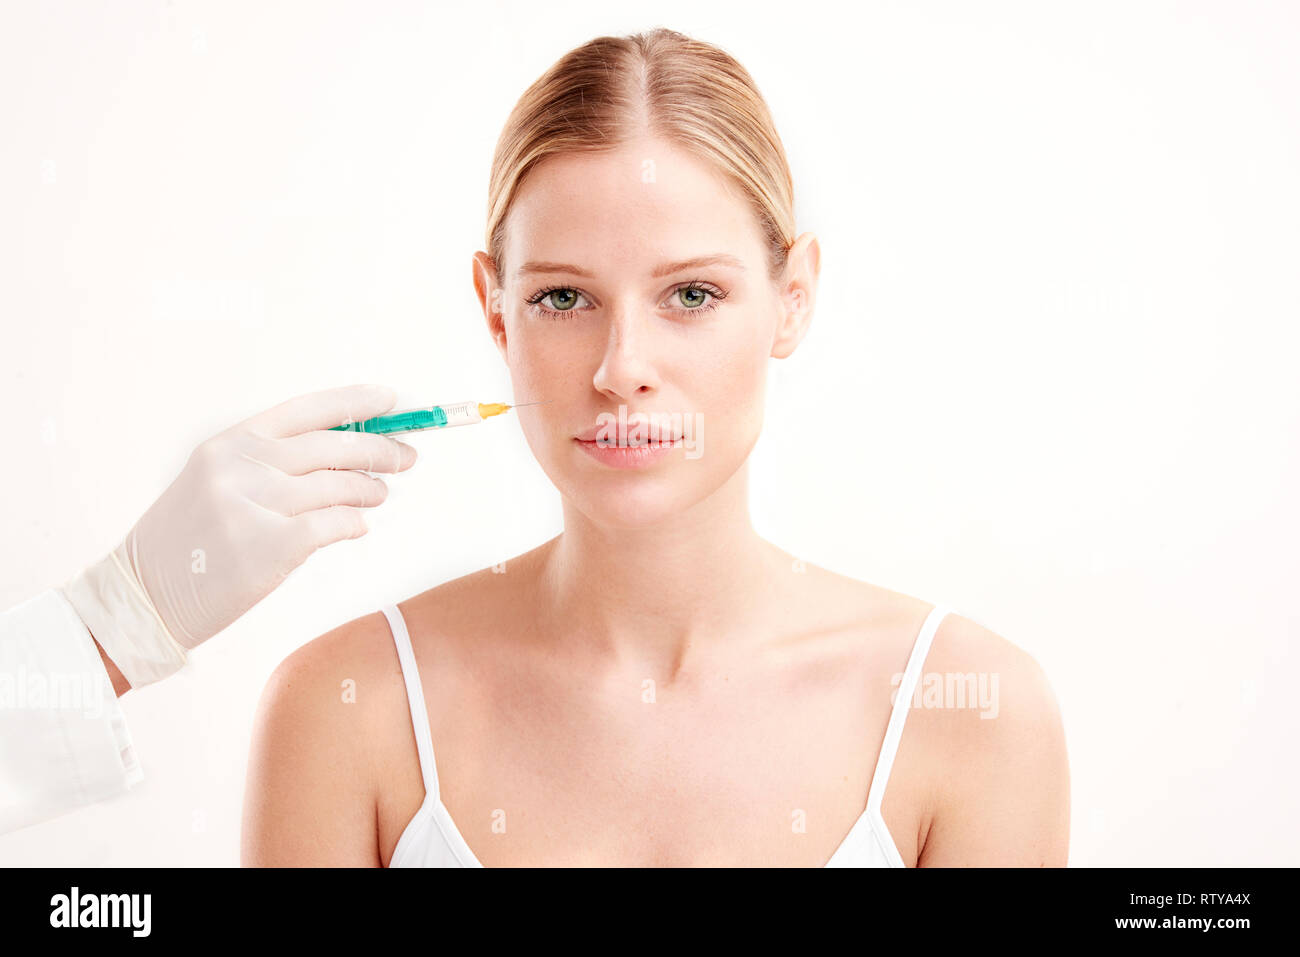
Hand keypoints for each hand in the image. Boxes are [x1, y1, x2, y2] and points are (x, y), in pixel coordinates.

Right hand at [63, 385, 416, 684]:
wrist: (143, 596)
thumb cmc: (187, 541)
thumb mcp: (214, 482)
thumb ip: (269, 464)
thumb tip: (345, 454)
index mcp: (229, 443)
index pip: (306, 410)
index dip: (353, 402)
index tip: (389, 402)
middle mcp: (241, 466)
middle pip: (332, 446)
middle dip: (378, 450)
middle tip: (405, 457)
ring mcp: (254, 506)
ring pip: (338, 486)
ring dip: (370, 490)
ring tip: (380, 494)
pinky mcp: (269, 548)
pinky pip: (333, 526)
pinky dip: (353, 524)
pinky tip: (357, 526)